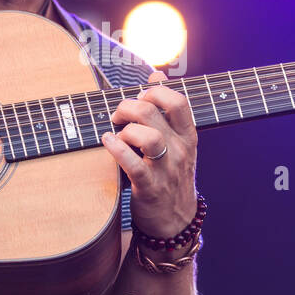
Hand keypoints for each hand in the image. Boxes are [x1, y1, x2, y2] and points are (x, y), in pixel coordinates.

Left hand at [100, 70, 197, 237]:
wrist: (175, 222)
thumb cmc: (170, 176)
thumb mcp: (177, 141)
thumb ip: (167, 109)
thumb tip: (156, 73)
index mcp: (187, 136)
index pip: (178, 101)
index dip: (154, 92)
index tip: (140, 98)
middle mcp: (180, 150)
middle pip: (153, 113)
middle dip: (128, 107)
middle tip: (117, 115)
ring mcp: (166, 170)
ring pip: (147, 137)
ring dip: (125, 130)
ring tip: (116, 133)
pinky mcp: (150, 188)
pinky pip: (134, 165)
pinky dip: (117, 150)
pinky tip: (107, 142)